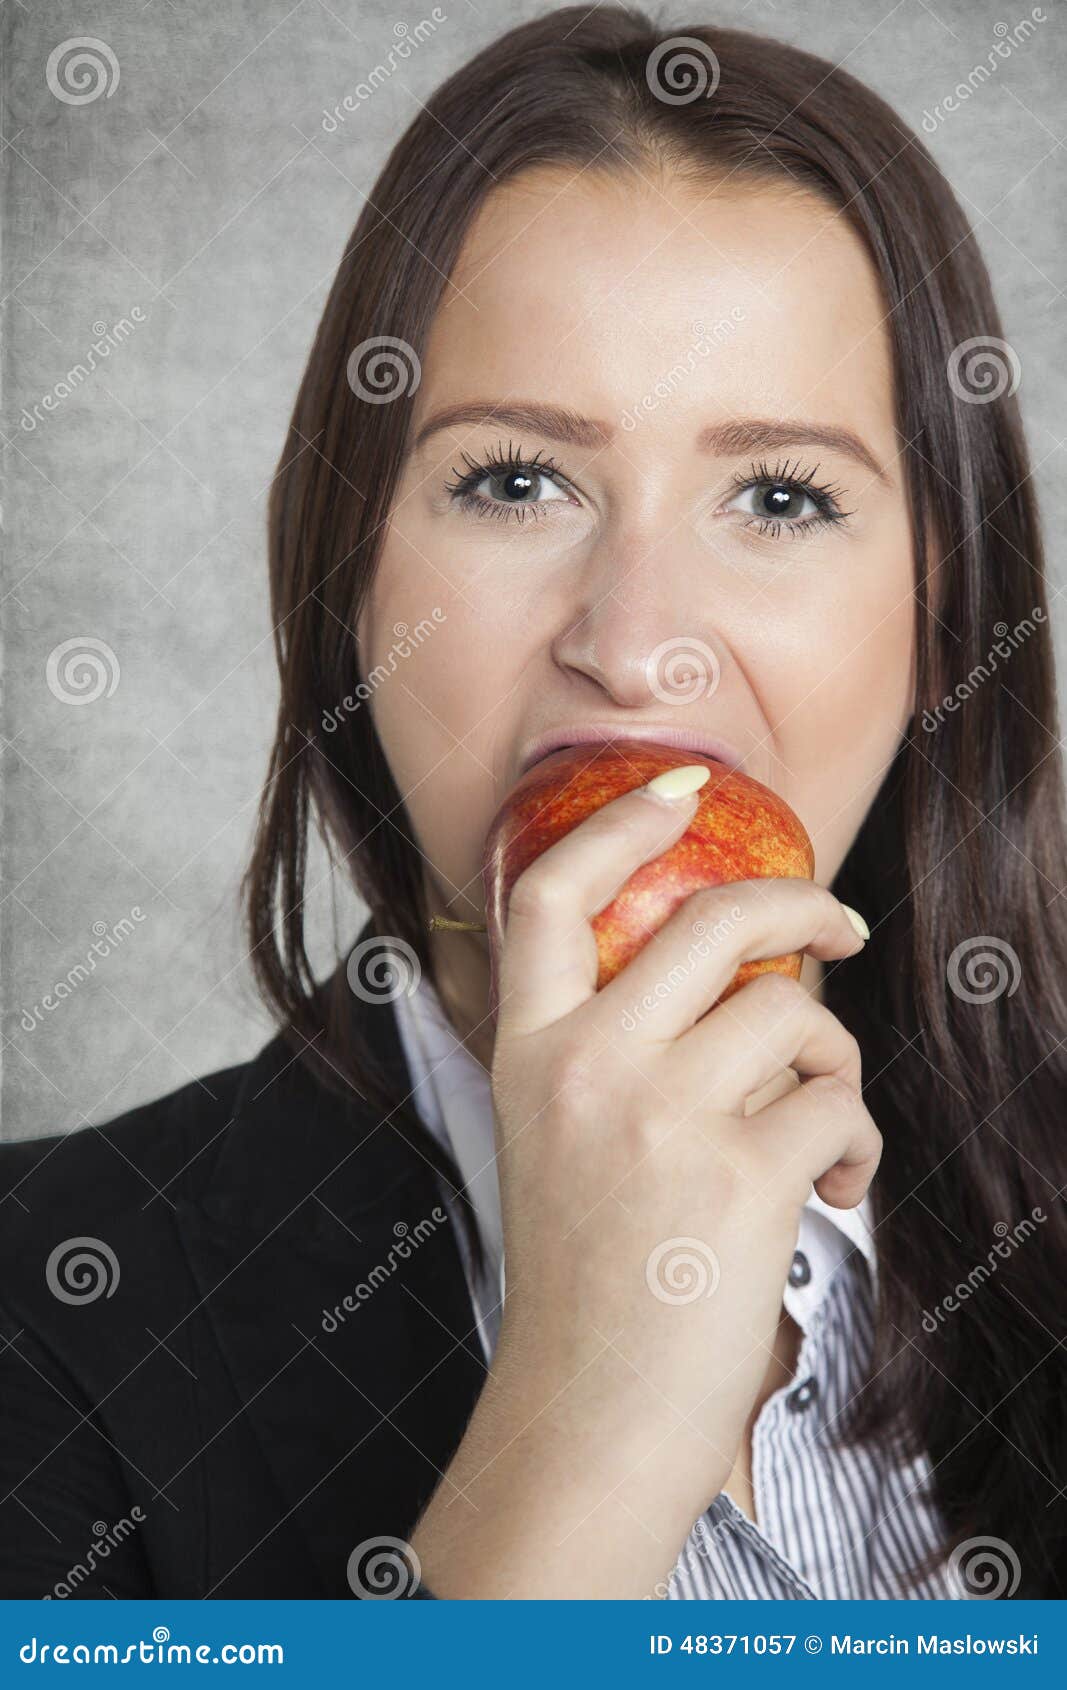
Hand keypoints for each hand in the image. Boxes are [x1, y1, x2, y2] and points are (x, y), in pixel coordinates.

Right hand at [411, 768, 879, 1597]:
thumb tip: (741, 978)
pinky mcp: (741, 1175)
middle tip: (840, 927)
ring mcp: (662, 1116)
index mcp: (529, 1052)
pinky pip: (838, 1104)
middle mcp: (587, 1066)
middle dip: (803, 904)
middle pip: (711, 919)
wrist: (592, 1412)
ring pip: (795, 1013)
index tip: (680, 784)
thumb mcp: (559, 1138)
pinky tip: (830, 1191)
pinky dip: (856, 1143)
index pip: (549, 894)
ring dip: (834, 1059)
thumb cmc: (586, 1277)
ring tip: (822, 1120)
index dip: (619, 822)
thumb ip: (614, 1048)